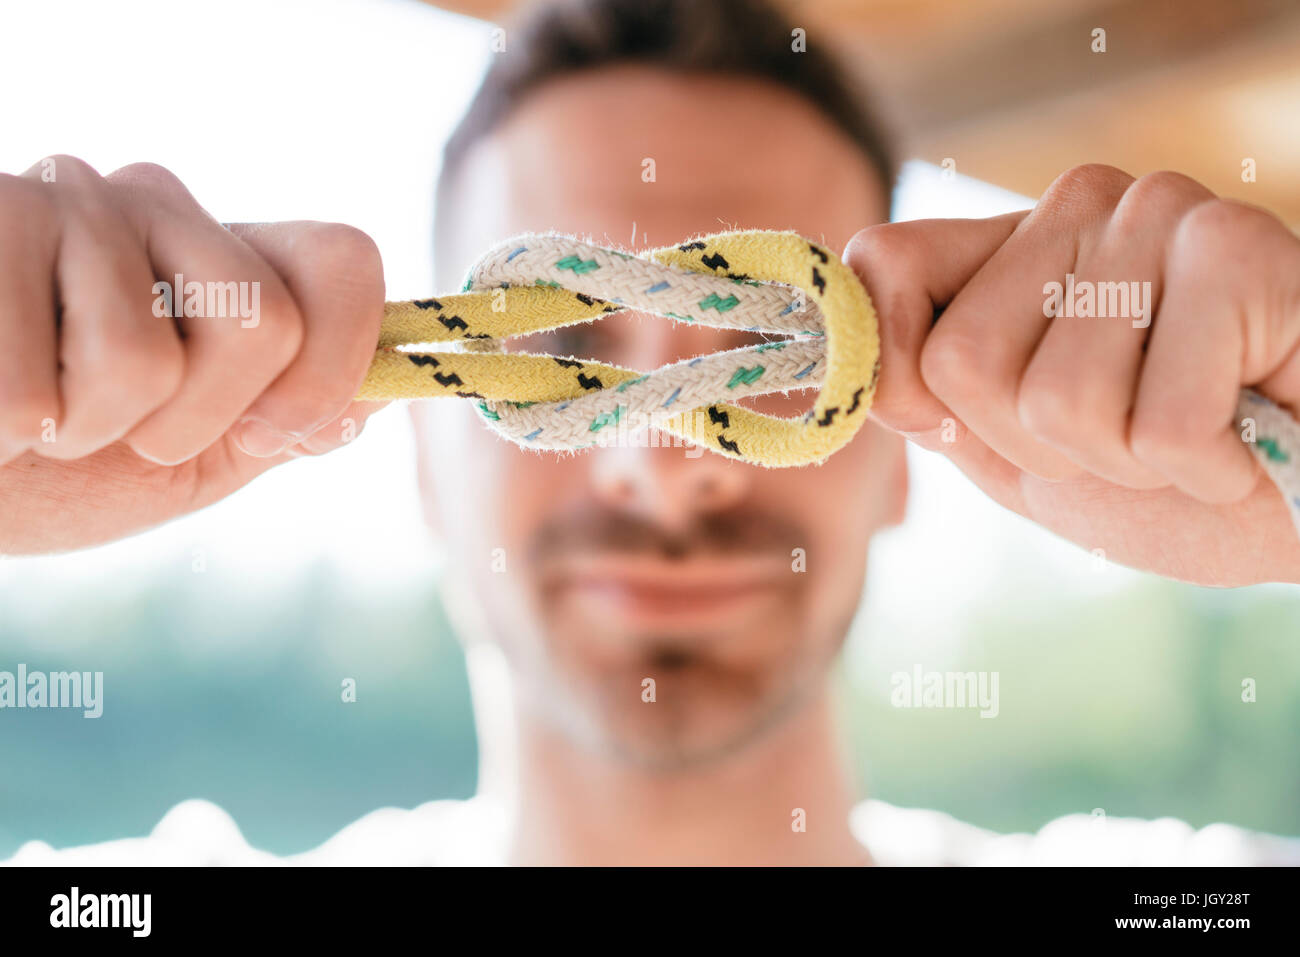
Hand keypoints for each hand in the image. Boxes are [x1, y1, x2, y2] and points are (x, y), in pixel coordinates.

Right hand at [0, 156, 386, 553]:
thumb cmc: (60, 468)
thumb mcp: (194, 458)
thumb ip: (284, 423)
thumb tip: (377, 397)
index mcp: (226, 257)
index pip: (346, 261)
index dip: (337, 362)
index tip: (275, 430)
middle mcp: (157, 204)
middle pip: (265, 321)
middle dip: (198, 422)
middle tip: (120, 427)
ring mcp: (68, 200)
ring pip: (144, 361)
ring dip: (88, 428)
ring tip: (39, 408)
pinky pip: (34, 388)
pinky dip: (7, 432)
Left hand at [846, 165, 1299, 585]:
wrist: (1298, 504)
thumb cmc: (1166, 478)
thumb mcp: (1018, 447)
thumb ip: (932, 398)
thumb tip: (840, 359)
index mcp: (1013, 248)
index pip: (883, 264)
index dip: (895, 369)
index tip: (957, 425)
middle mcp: (1080, 206)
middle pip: (961, 363)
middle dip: (1042, 446)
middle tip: (1128, 438)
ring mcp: (1160, 215)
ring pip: (1056, 400)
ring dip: (1128, 462)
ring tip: (1191, 434)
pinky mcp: (1241, 251)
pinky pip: (1155, 424)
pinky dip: (1203, 470)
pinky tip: (1244, 435)